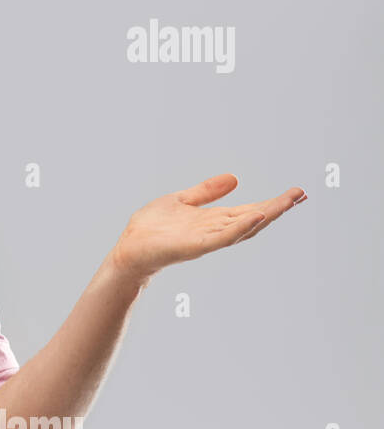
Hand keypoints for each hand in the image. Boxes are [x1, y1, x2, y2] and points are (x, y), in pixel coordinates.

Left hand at [110, 173, 305, 282]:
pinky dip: (239, 227)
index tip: (295, 192)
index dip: (272, 202)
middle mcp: (214, 231)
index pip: (249, 209)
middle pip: (252, 218)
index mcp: (213, 220)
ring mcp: (206, 240)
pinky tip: (255, 216)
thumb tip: (235, 178)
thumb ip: (206, 192)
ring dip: (264, 216)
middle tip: (300, 194)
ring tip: (285, 203)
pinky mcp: (194, 247)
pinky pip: (221, 237)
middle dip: (277, 208)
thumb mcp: (181, 200)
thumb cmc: (151, 229)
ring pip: (242, 227)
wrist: (128, 250)